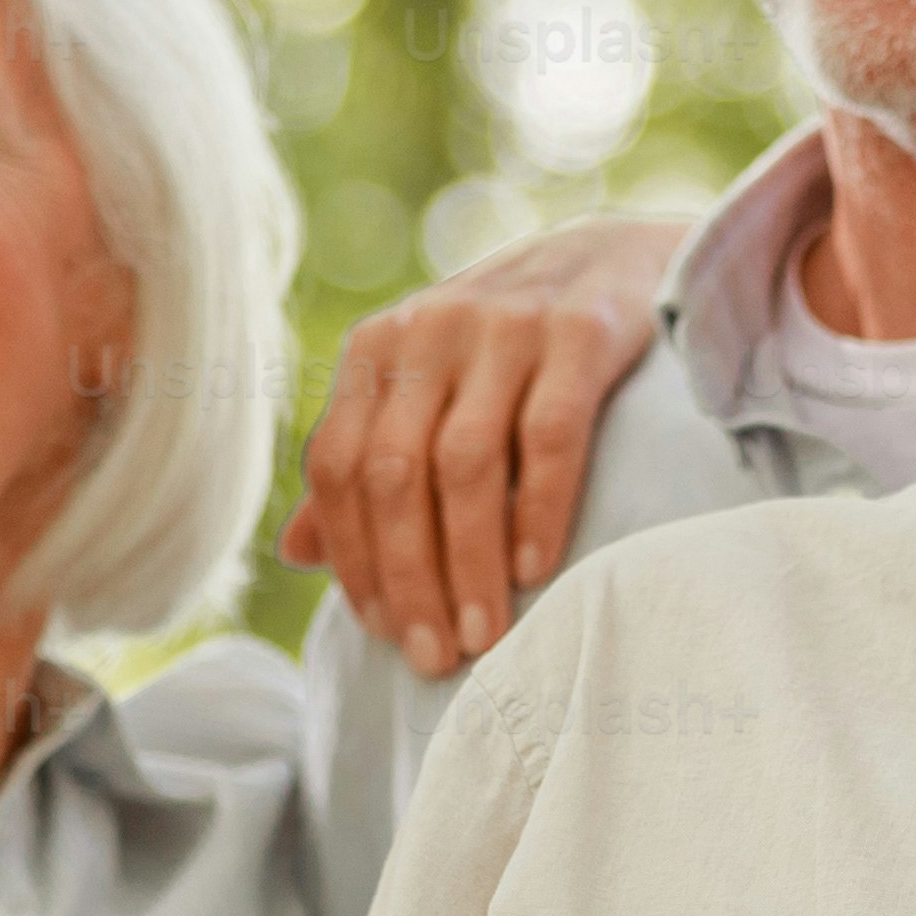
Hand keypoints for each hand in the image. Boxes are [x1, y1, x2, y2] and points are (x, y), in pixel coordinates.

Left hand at [278, 213, 681, 673]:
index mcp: (377, 348)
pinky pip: (547, 435)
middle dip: (407, 576)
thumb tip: (297, 552)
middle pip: (394, 474)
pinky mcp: (579, 331)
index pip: (338, 467)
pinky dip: (535, 510)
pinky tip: (532, 570)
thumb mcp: (427, 389)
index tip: (383, 632)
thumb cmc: (511, 350)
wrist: (619, 259)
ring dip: (466, 562)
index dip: (353, 557)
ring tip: (480, 635)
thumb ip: (367, 462)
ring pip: (463, 463)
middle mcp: (429, 330)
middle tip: (432, 656)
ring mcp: (503, 326)